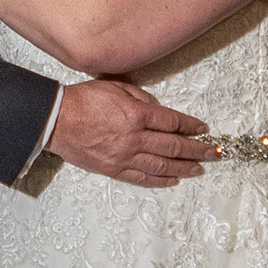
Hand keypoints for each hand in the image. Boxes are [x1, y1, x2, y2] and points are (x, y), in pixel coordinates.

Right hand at [45, 78, 209, 188]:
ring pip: (161, 166)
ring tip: (199, 169)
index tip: (203, 129)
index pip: (172, 122)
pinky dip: (160, 180)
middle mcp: (134, 139)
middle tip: (213, 153)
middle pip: (173, 146)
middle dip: (196, 150)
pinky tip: (173, 179)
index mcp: (136, 115)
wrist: (55, 121)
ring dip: (184, 168)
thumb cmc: (82, 100)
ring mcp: (124, 157)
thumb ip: (141, 98)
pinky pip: (142, 178)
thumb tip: (158, 110)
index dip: (191, 126)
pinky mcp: (113, 170)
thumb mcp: (115, 87)